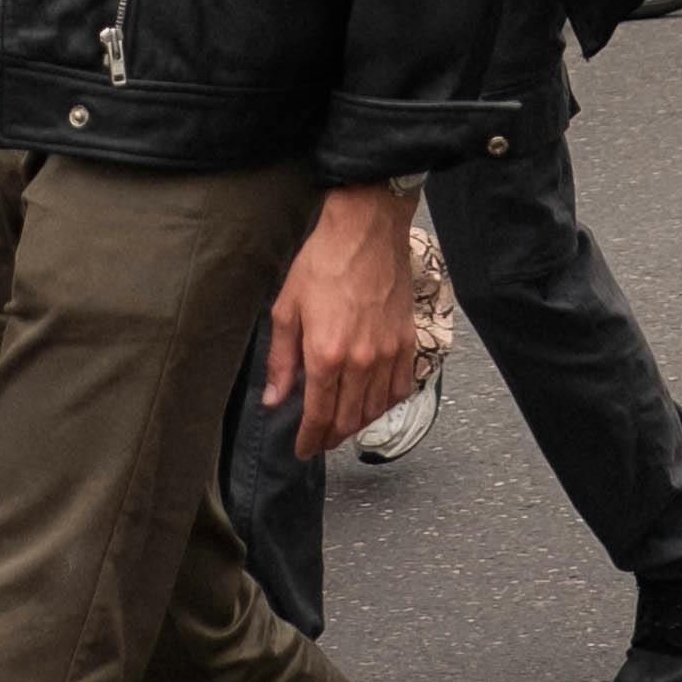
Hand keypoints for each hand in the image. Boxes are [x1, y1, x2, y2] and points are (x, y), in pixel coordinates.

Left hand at [263, 186, 418, 464]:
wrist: (366, 231)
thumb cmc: (322, 263)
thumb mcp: (287, 309)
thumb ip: (281, 361)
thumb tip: (274, 400)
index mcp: (326, 355)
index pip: (319, 415)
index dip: (309, 439)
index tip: (302, 450)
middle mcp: (361, 362)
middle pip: (349, 419)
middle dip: (331, 437)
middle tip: (319, 441)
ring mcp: (388, 353)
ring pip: (376, 409)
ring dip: (357, 424)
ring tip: (343, 426)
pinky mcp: (407, 341)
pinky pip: (401, 387)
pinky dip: (386, 404)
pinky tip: (374, 403)